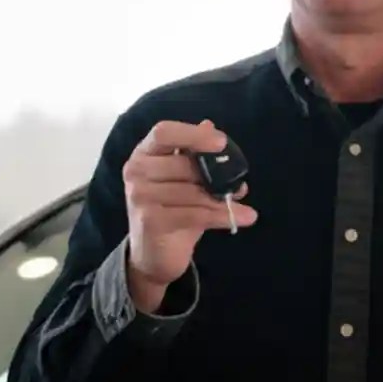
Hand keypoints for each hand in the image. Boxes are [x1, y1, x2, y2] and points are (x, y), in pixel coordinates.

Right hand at [121, 119, 257, 311]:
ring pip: (193, 191)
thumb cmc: (172, 210)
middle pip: (183, 163)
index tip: (221, 142)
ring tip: (242, 203)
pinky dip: (224, 215)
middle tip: (238, 184)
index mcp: (144, 153)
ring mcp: (140, 196)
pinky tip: (246, 217)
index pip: (164, 132)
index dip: (193, 135)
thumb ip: (194, 154)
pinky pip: (196, 213)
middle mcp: (136, 170)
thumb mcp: (185, 180)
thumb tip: (210, 126)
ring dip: (223, 199)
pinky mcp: (150, 220)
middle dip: (215, 174)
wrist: (153, 255)